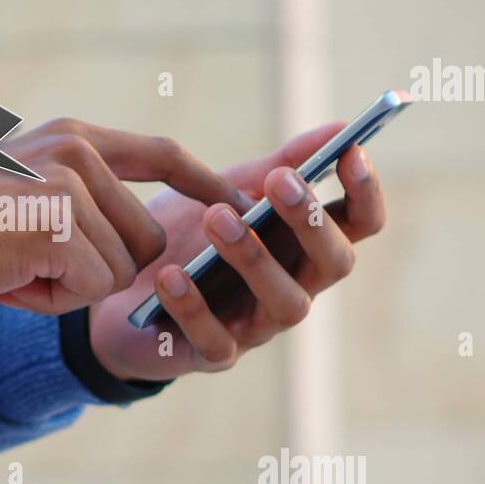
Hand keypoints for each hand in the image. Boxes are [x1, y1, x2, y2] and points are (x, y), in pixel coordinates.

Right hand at [0, 118, 240, 310]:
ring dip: (70, 288)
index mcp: (72, 136)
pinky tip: (11, 280)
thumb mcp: (27, 191)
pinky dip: (51, 301)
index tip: (237, 202)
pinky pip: (91, 289)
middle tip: (34, 261)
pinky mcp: (61, 222)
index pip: (162, 153)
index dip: (203, 182)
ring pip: (119, 269)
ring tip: (16, 265)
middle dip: (100, 269)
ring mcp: (70, 181)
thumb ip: (85, 197)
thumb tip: (149, 241)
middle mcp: (76, 148)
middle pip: (146, 236)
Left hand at [88, 122, 386, 381]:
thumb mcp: (226, 192)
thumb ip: (279, 165)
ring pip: (287, 304)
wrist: (120, 294)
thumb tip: (338, 127)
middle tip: (278, 181)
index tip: (351, 153)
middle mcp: (293, 289)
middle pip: (334, 263)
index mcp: (303, 247)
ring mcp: (257, 326)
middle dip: (311, 221)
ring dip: (255, 259)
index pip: (358, 225)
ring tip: (216, 218)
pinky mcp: (212, 356)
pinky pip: (216, 341)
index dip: (365, 193)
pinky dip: (193, 307)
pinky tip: (170, 275)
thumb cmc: (186, 239)